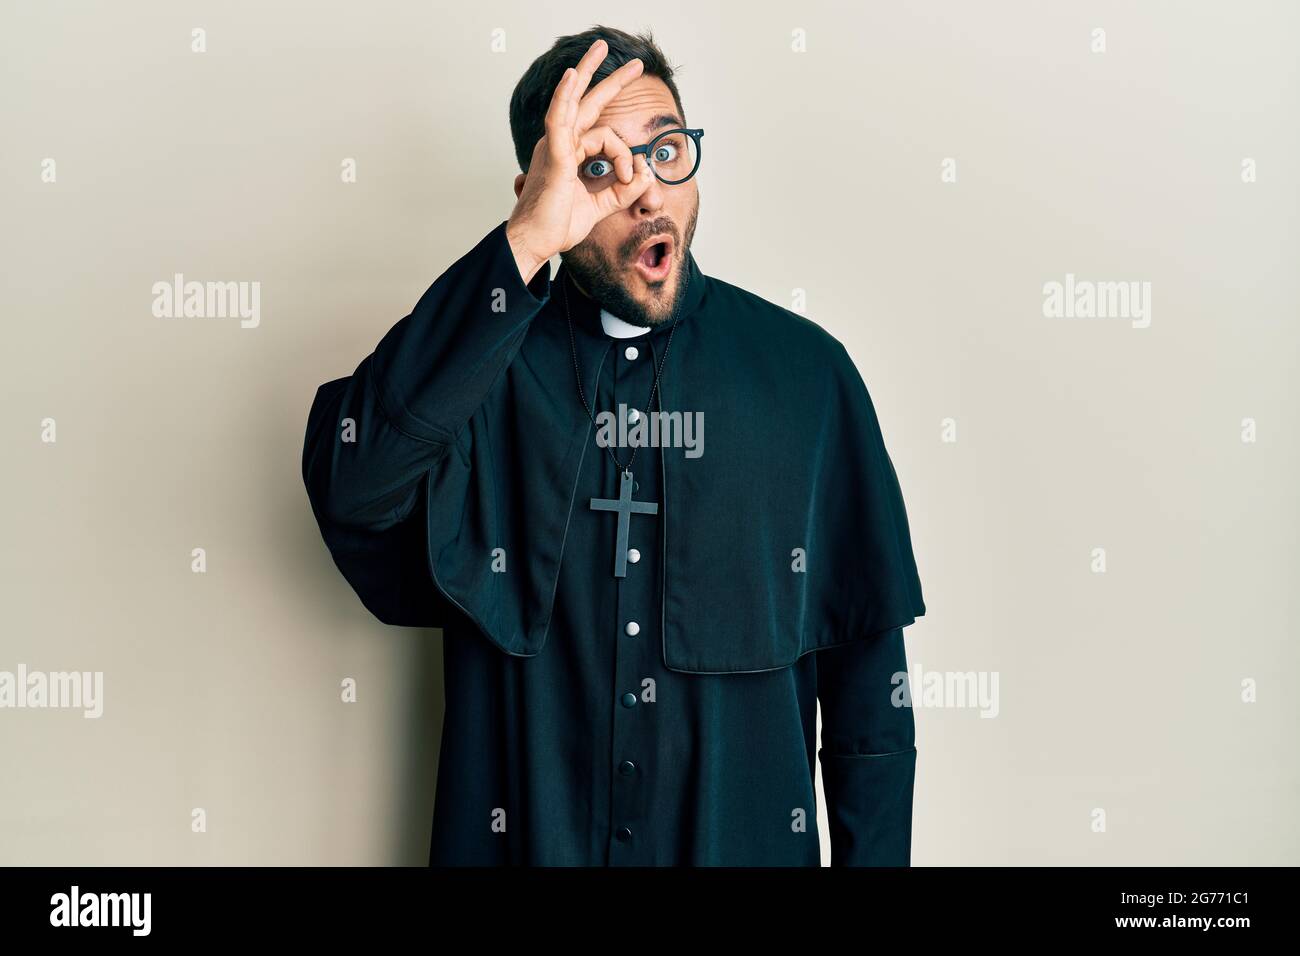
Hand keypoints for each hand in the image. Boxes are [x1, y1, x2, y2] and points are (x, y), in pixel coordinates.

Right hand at [506, 39, 654, 283]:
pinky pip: (559, 119)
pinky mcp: (554, 157)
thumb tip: (646, 173)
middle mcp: (559, 144)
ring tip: (602, 48)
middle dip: (610, 80)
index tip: (631, 180)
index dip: (626, 156)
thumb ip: (623, 190)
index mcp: (568, 154)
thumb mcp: (600, 207)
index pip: (606, 138)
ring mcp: (554, 147)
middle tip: (634, 65)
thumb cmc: (557, 226)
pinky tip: (572, 75)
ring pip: (575, 104)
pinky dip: (565, 96)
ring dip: (588, 72)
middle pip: (586, 102)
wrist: (535, 243)